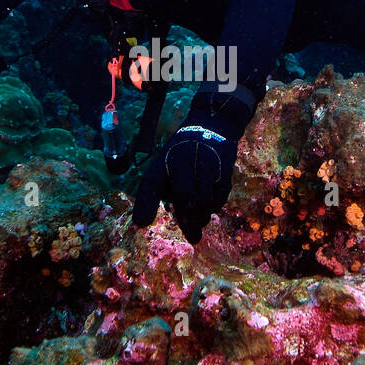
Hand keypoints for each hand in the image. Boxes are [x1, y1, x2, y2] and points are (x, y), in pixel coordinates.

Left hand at [132, 90, 253, 243]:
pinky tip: (210, 208)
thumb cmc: (182, 153)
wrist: (212, 126)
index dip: (145, 203)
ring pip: (205, 200)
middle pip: (185, 197)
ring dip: (203, 216)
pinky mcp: (223, 169)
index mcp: (164, 162)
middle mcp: (183, 162)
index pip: (151, 183)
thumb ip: (160, 188)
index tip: (141, 223)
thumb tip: (154, 218)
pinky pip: (220, 196)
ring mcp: (205, 165)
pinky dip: (215, 206)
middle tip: (193, 238)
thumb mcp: (165, 163)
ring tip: (201, 222)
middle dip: (189, 222)